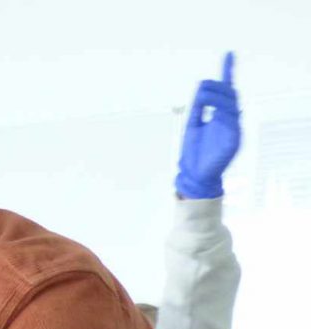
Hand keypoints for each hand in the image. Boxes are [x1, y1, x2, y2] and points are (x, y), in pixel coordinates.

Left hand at [177, 52, 239, 199]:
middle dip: (217, 87)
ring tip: (203, 95)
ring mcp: (233, 129)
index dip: (227, 72)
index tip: (229, 54)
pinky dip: (223, 113)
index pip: (225, 90)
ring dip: (217, 98)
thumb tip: (201, 88)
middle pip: (229, 95)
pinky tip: (213, 110)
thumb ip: (197, 108)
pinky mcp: (234, 140)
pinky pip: (232, 122)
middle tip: (202, 86)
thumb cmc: (194, 152)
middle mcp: (229, 119)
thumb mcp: (192, 125)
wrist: (194, 175)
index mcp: (220, 114)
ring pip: (231, 106)